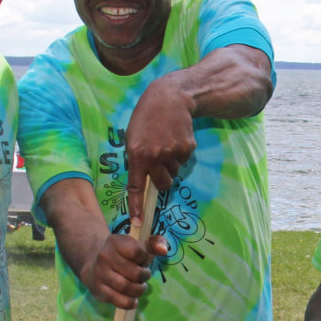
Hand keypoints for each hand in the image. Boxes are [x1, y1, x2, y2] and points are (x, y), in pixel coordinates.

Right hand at [78, 230, 166, 308]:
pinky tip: (133, 299)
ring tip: (139, 286)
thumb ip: (155, 243)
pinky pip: (119, 301)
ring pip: (126, 287)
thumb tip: (163, 250)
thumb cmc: (123, 253)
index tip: (144, 259)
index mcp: (115, 242)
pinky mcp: (99, 290)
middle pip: (134, 273)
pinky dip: (130, 302)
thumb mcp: (138, 243)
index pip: (136, 252)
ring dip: (139, 290)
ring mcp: (99, 274)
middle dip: (144, 276)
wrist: (93, 262)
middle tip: (144, 275)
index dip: (145, 258)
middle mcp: (104, 257)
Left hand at [124, 77, 196, 226]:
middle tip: (159, 162)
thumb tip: (143, 183)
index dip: (137, 207)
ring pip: (174, 172)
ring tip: (166, 142)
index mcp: (137, 154)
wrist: (170, 97)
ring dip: (171, 163)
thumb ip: (136, 160)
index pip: (135, 187)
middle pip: (162, 184)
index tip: (138, 223)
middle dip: (161, 179)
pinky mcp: (187, 148)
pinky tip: (175, 137)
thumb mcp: (132, 137)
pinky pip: (183, 161)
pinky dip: (180, 153)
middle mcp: (155, 156)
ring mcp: (172, 152)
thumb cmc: (146, 118)